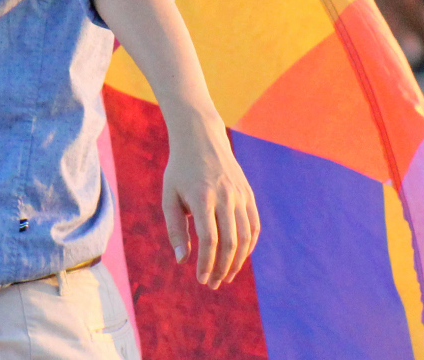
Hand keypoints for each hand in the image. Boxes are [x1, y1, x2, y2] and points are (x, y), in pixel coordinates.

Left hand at [161, 112, 260, 288]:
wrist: (201, 138)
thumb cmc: (180, 170)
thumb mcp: (169, 196)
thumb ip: (175, 229)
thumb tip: (182, 260)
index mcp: (202, 196)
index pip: (209, 239)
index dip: (207, 263)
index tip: (201, 280)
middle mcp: (225, 196)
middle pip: (230, 242)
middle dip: (222, 268)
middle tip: (213, 284)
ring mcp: (240, 194)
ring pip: (246, 236)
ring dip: (238, 261)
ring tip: (226, 275)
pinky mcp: (248, 194)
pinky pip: (254, 225)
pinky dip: (249, 245)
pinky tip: (238, 257)